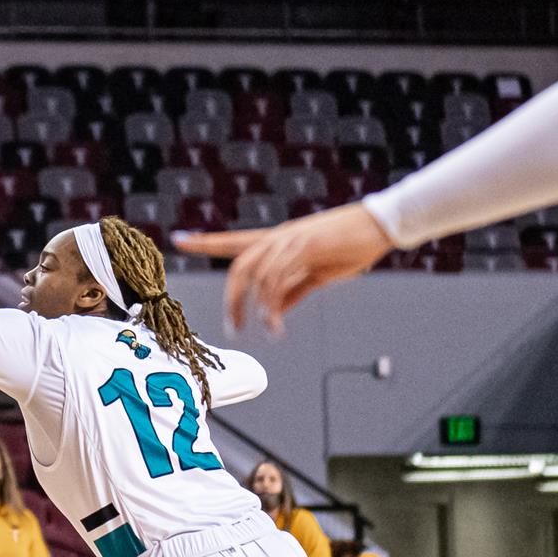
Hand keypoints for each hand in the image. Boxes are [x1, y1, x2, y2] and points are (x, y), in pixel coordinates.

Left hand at [173, 202, 394, 334]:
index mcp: (277, 240)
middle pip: (238, 265)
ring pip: (255, 274)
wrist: (379, 225)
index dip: (204, 241)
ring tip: (261, 331)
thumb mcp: (318, 272)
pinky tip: (275, 323)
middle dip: (231, 297)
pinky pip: (278, 279)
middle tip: (231, 327)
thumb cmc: (350, 246)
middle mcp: (277, 238)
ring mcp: (290, 240)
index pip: (232, 241)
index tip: (178, 239)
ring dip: (253, 307)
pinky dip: (272, 306)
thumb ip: (294, 289)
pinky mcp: (305, 247)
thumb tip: (275, 310)